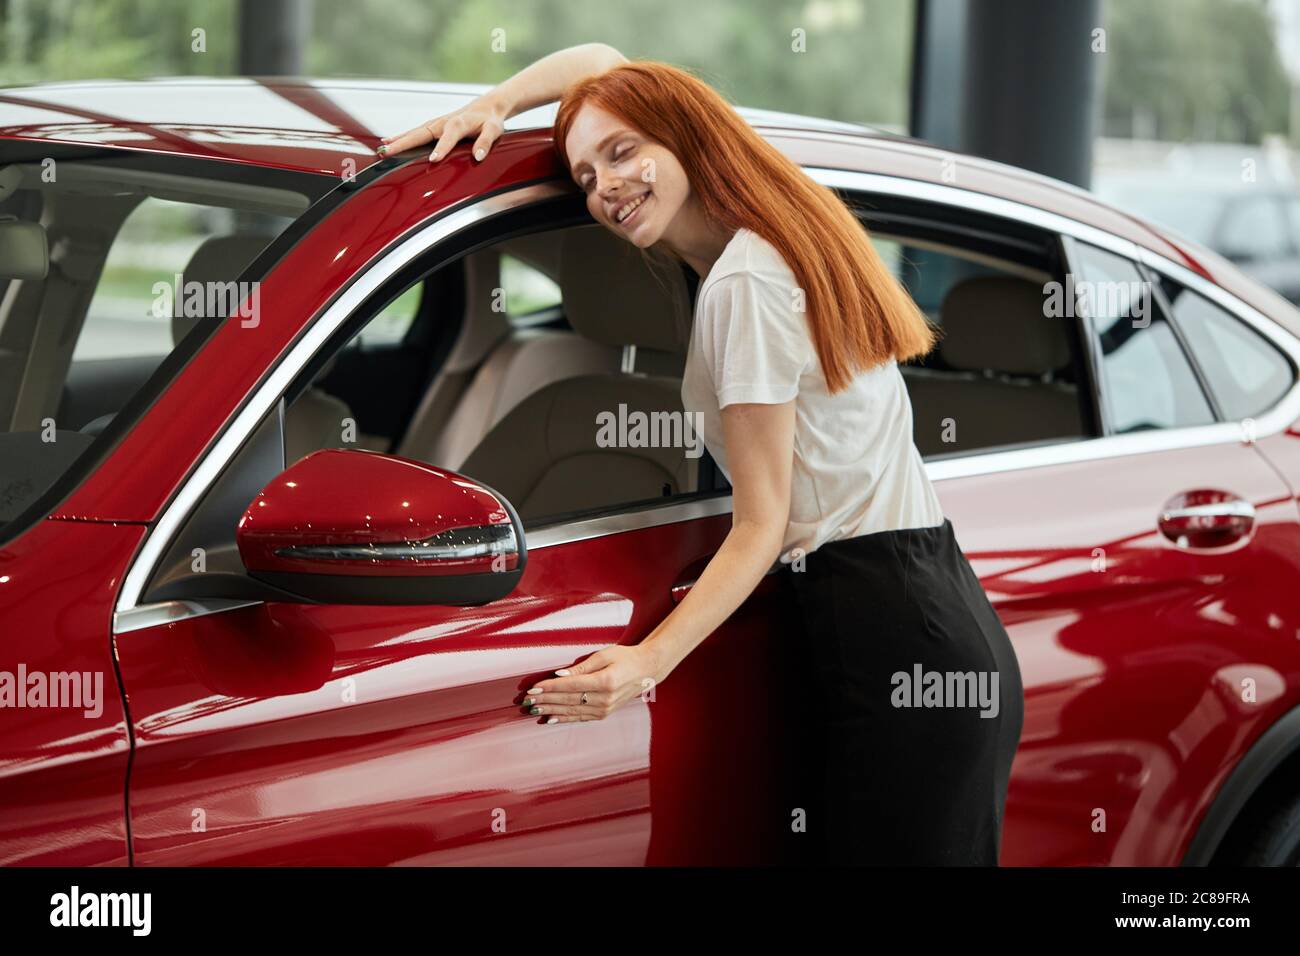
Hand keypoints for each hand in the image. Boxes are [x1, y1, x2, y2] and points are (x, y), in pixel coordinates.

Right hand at [377, 96, 509, 162]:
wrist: (486, 107)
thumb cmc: (490, 121)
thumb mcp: (494, 130)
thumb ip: (486, 142)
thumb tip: (478, 156)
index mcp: (459, 123)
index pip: (449, 136)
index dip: (442, 148)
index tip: (433, 159)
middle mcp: (443, 122)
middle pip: (421, 133)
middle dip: (404, 142)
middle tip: (388, 151)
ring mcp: (436, 124)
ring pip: (415, 133)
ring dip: (399, 140)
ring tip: (383, 148)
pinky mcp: (433, 127)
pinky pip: (416, 133)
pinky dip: (403, 138)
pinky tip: (390, 143)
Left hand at [520, 644, 670, 722]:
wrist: (647, 670)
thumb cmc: (626, 658)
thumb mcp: (604, 655)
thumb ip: (581, 667)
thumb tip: (560, 675)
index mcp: (605, 681)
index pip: (570, 685)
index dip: (549, 687)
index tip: (532, 688)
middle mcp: (605, 698)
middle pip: (568, 700)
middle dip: (545, 700)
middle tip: (526, 701)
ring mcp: (605, 709)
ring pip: (571, 711)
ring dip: (550, 710)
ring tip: (533, 710)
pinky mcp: (605, 713)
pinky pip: (580, 718)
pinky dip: (563, 718)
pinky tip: (550, 718)